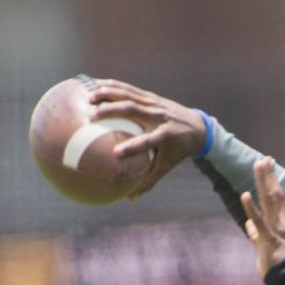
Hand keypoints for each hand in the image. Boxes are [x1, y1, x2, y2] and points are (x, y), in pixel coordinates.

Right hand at [86, 78, 204, 200]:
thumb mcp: (166, 166)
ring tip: (88, 97)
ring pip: (128, 95)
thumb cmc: (178, 152)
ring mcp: (154, 104)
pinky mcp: (150, 96)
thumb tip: (130, 200)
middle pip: (132, 110)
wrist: (196, 127)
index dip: (132, 147)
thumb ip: (148, 182)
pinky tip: (95, 84)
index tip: (115, 154)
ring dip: (107, 94)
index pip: (147, 142)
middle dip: (111, 111)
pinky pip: (129, 89)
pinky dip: (112, 85)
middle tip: (91, 117)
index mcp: (164, 136)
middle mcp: (158, 117)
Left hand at [241, 157, 284, 280]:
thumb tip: (249, 226)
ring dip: (264, 182)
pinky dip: (252, 209)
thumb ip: (257, 235)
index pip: (279, 200)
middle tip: (264, 159)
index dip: (274, 182)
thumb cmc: (281, 268)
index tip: (269, 167)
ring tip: (259, 165)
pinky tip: (245, 195)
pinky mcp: (267, 240)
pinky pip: (259, 222)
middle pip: (276, 195)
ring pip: (270, 202)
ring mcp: (276, 231)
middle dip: (269, 176)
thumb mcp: (270, 248)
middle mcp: (283, 224)